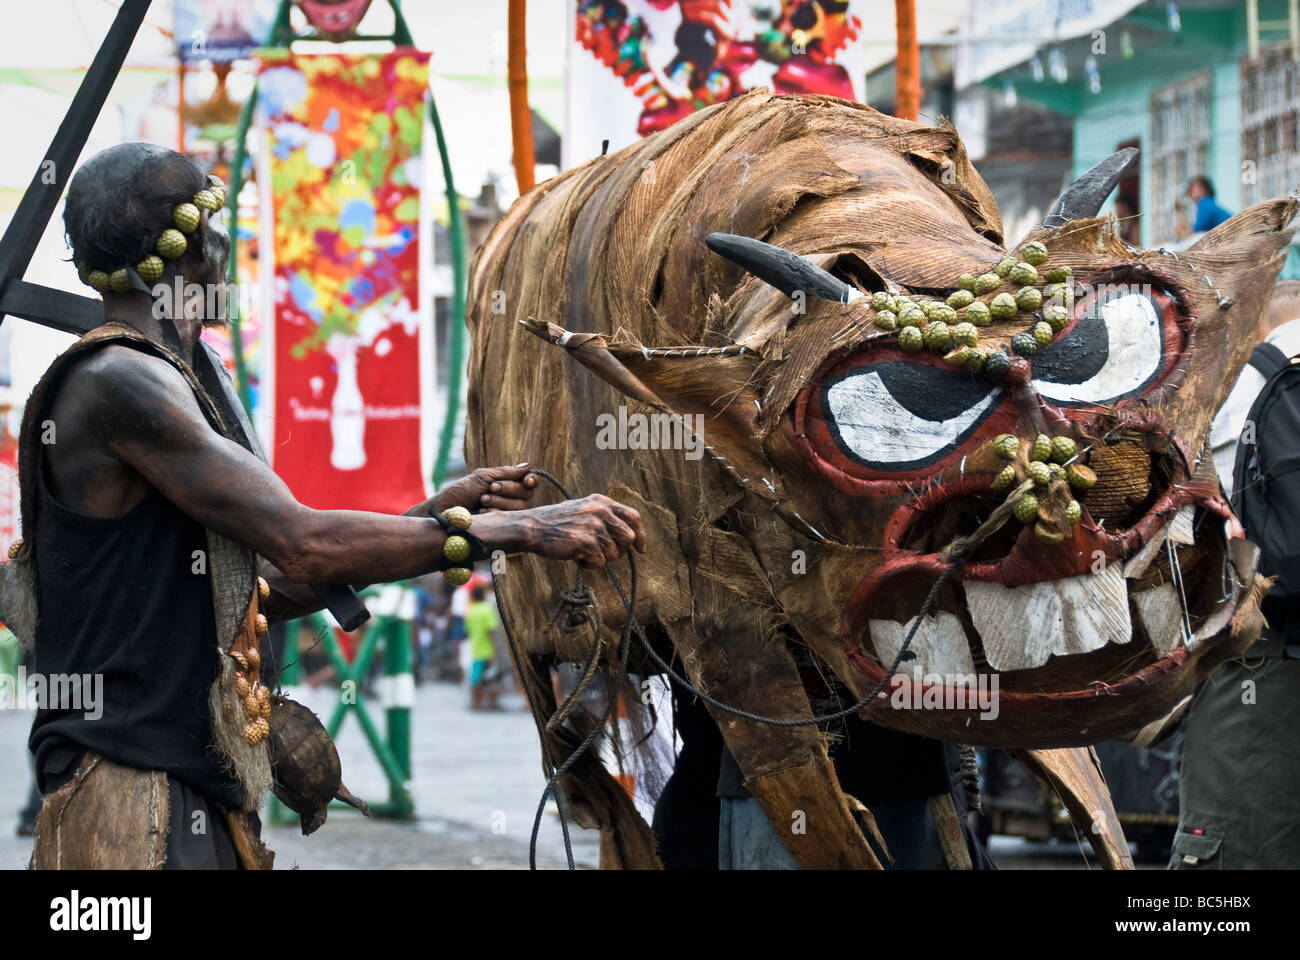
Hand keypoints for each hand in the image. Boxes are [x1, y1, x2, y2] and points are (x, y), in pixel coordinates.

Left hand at [428, 464, 539, 514]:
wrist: (447, 512)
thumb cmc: (461, 492)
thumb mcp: (483, 477)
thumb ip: (506, 472)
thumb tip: (527, 466)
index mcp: (507, 482)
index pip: (529, 480)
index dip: (532, 480)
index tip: (527, 481)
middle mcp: (511, 497)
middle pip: (527, 493)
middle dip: (509, 489)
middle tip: (491, 488)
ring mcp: (507, 512)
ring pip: (520, 506)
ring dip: (500, 501)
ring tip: (482, 500)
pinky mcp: (502, 525)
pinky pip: (510, 518)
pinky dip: (496, 512)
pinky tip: (482, 512)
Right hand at [477, 494, 645, 565]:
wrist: (532, 527)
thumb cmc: (557, 523)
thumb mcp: (583, 510)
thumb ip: (605, 517)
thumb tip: (630, 536)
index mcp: (601, 502)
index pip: (633, 517)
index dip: (641, 534)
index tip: (641, 548)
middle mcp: (601, 511)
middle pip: (629, 538)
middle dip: (620, 550)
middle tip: (603, 554)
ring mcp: (594, 526)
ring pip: (614, 553)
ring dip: (600, 558)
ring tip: (583, 551)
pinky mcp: (586, 542)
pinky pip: (600, 563)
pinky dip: (589, 564)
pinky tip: (576, 556)